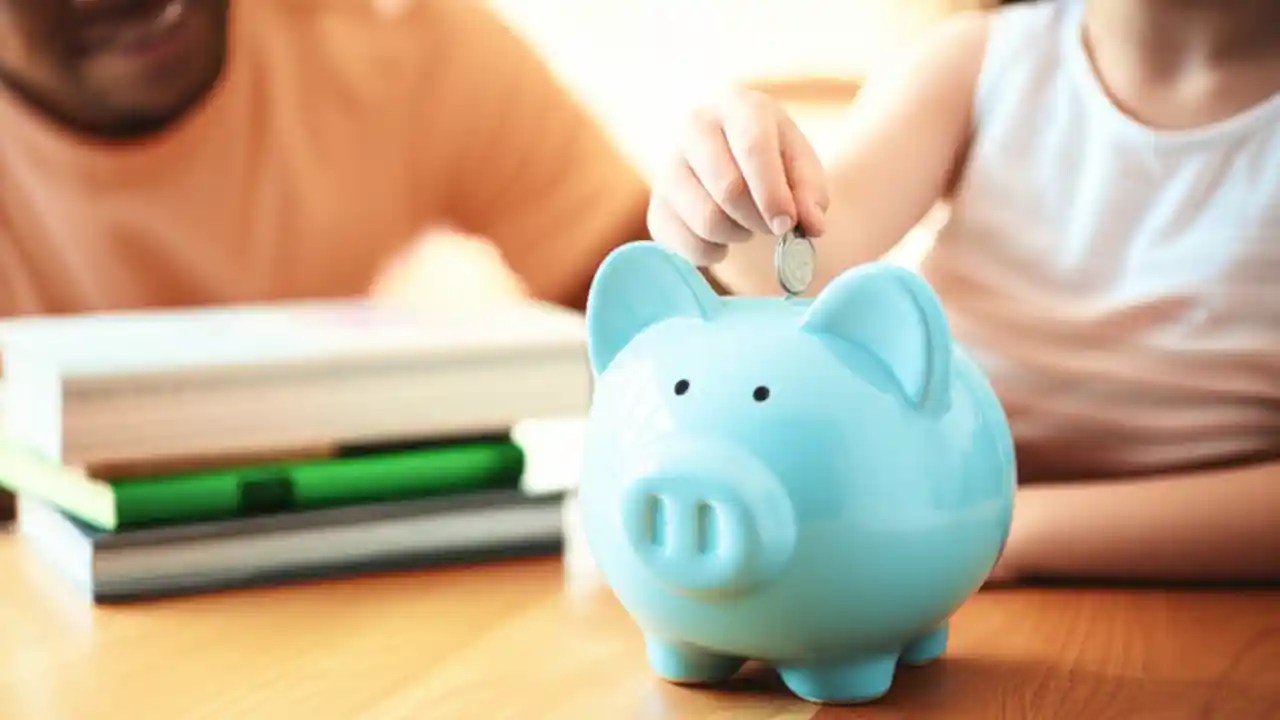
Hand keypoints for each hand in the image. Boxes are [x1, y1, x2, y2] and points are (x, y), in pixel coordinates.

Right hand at [647, 89, 829, 264]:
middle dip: (759, 219)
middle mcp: (693, 127)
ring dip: (738, 235)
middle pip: (728, 189)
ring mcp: (667, 165)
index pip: (752, 147)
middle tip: (772, 225)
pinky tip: (723, 237)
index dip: (772, 192)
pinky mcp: (657, 205)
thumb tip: (812, 225)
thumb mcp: (799, 163)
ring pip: (707, 220)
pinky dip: (714, 252)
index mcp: (735, 105)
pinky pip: (687, 245)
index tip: (787, 223)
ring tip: (747, 224)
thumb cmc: (770, 157)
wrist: (725, 157)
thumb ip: (811, 191)